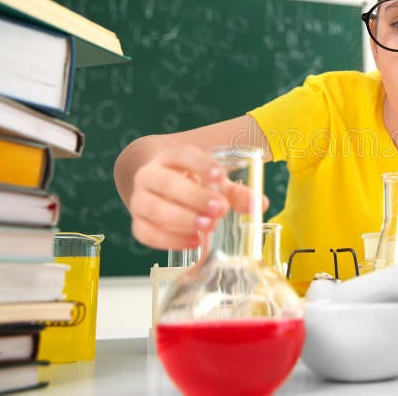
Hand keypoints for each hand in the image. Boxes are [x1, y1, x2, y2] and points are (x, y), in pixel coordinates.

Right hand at [128, 145, 268, 249]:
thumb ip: (236, 192)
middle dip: (194, 197)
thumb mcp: (213, 182)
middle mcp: (150, 175)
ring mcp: (139, 199)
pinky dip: (170, 240)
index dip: (200, 165)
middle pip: (167, 183)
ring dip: (182, 220)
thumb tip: (260, 204)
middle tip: (220, 209)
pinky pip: (146, 233)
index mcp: (170, 157)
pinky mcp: (137, 223)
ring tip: (208, 228)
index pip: (183, 155)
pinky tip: (193, 242)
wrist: (158, 189)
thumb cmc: (192, 183)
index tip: (219, 176)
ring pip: (153, 208)